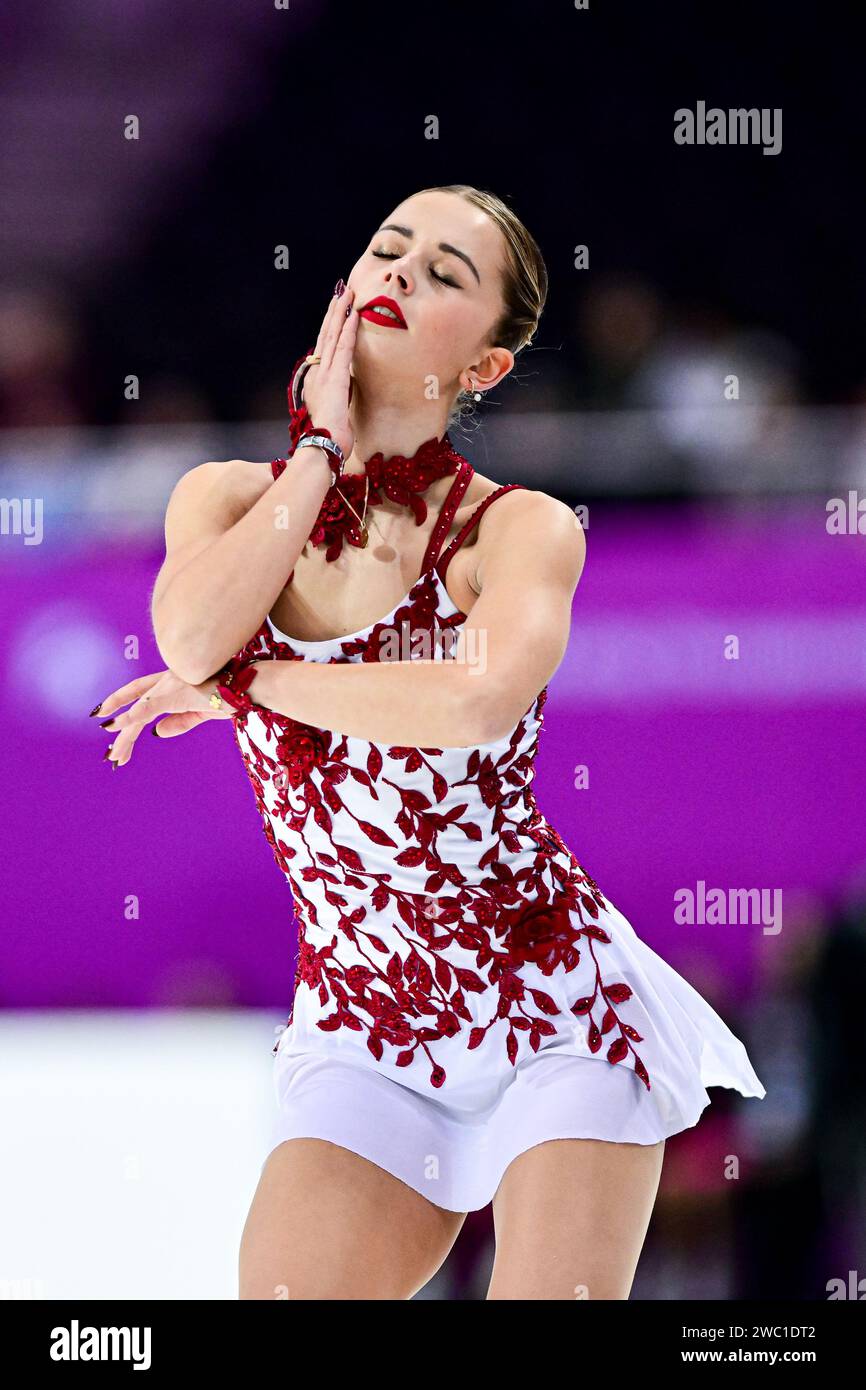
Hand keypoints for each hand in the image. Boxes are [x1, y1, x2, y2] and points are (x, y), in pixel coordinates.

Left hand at [93, 669, 232, 767]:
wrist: (248, 687)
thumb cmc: (232, 696)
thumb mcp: (202, 713)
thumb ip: (180, 722)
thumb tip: (157, 732)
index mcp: (174, 682)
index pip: (140, 691)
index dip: (121, 701)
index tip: (105, 716)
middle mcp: (167, 680)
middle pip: (135, 702)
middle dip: (119, 725)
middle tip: (111, 752)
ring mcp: (169, 686)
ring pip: (139, 713)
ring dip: (125, 736)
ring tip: (114, 755)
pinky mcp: (174, 694)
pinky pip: (148, 708)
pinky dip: (132, 718)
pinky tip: (119, 727)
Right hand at [300, 283, 358, 459]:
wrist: (322, 447)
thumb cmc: (329, 436)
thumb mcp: (335, 411)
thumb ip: (339, 395)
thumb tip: (347, 388)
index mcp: (317, 380)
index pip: (325, 347)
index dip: (330, 327)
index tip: (337, 310)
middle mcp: (318, 373)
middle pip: (326, 335)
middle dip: (334, 311)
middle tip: (341, 290)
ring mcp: (325, 374)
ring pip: (333, 336)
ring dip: (340, 313)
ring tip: (347, 293)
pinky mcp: (335, 378)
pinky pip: (343, 348)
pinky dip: (347, 329)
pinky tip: (352, 314)